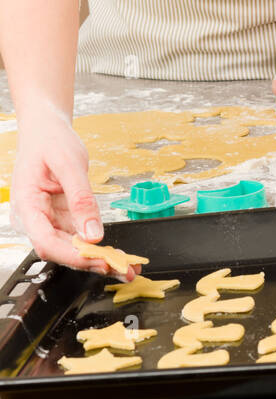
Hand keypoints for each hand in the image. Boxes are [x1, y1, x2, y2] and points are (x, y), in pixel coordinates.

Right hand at [10, 107, 130, 275]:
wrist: (46, 129)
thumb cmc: (51, 141)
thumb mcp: (69, 164)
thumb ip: (81, 199)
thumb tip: (93, 233)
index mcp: (26, 205)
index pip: (46, 241)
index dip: (72, 255)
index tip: (98, 259)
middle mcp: (34, 218)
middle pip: (59, 249)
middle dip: (90, 261)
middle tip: (122, 268)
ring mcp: (47, 218)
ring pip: (70, 246)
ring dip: (96, 257)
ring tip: (125, 265)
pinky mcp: (60, 216)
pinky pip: (77, 235)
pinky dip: (96, 244)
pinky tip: (116, 251)